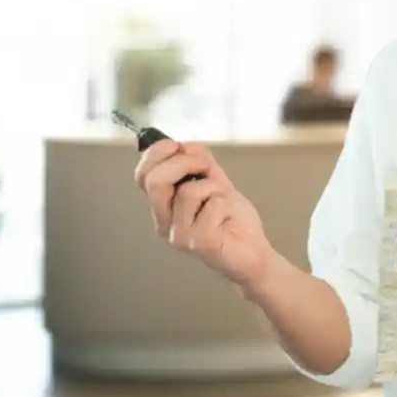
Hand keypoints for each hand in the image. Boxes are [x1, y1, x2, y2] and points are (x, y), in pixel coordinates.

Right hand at [133, 140, 274, 288]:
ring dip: (214, 187)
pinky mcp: (200, 243)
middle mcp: (165, 222)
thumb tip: (184, 146)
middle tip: (205, 166)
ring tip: (223, 201)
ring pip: (189, 191)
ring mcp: (180, 235)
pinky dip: (226, 203)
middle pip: (155, 181)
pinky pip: (213, 205)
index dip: (155, 154)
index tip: (176, 145)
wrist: (253, 252)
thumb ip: (200, 163)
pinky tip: (228, 218)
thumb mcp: (216, 182)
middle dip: (183, 162)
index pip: (143, 176)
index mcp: (164, 206)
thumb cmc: (232, 220)